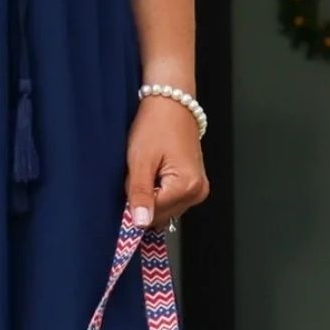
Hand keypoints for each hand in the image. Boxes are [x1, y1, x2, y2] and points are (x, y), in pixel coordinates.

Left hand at [126, 95, 208, 232]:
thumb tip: (140, 224)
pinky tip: (156, 173)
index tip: (130, 183)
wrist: (171, 104)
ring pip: (165, 210)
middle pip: (161, 216)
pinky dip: (159, 193)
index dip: (135, 203)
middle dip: (144, 201)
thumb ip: (140, 194)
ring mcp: (199, 190)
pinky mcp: (195, 186)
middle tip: (140, 173)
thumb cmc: (155, 126)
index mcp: (187, 186)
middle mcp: (198, 192)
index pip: (153, 215)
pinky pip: (171, 202)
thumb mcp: (140, 160)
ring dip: (151, 197)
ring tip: (149, 171)